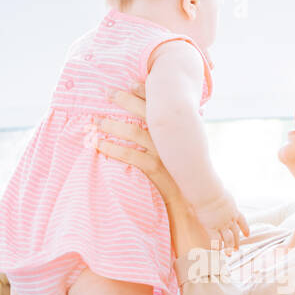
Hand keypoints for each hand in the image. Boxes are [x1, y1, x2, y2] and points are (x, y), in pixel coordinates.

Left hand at [95, 84, 211, 262]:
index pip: (165, 107)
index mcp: (179, 136)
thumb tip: (149, 132)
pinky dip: (114, 150)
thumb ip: (168, 145)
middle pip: (150, 114)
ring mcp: (169, 157)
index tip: (133, 82)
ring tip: (95, 121)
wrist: (199, 212)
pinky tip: (99, 146)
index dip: (148, 92)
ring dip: (115, 125)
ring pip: (138, 134)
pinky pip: (134, 158)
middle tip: (108, 91)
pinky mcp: (161, 173)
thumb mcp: (178, 162)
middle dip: (129, 100)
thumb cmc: (186, 187)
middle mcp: (175, 143)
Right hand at [194, 194, 250, 254]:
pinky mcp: (212, 228)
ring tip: (229, 254)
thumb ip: (223, 200)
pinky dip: (217, 247)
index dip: (245, 228)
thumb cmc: (212, 189)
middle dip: (237, 241)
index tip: (248, 235)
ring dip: (229, 247)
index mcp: (233, 210)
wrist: (208, 193)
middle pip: (236, 232)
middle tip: (237, 249)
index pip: (242, 221)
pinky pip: (216, 240)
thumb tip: (220, 197)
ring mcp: (221, 224)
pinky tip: (217, 251)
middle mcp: (229, 219)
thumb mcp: (223, 195)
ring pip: (228, 239)